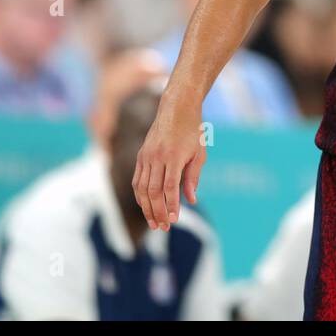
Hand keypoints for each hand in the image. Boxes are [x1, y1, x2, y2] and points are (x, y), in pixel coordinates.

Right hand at [132, 94, 205, 231]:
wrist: (177, 107)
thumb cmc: (193, 130)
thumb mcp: (199, 153)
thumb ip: (193, 177)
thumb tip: (191, 200)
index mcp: (173, 156)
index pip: (169, 187)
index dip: (170, 206)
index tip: (174, 220)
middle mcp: (156, 157)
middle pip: (153, 191)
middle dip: (157, 212)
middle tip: (163, 228)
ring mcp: (146, 156)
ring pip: (141, 188)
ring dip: (146, 207)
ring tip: (153, 222)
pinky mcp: (141, 155)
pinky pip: (136, 179)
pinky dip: (140, 195)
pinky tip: (145, 206)